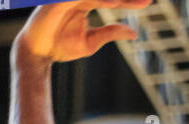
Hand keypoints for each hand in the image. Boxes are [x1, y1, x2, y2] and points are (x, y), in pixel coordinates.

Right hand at [14, 0, 150, 64]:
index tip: (149, 2)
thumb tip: (134, 33)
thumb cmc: (61, 46)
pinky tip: (111, 3)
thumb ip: (110, 33)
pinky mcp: (57, 1)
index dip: (130, 1)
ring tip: (130, 0)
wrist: (38, 53)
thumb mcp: (91, 42)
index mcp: (86, 4)